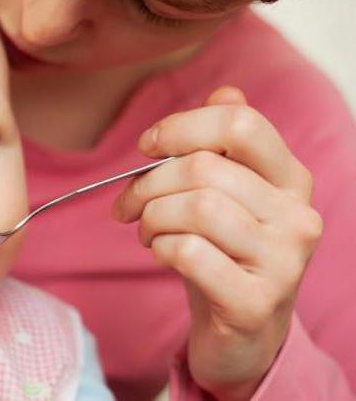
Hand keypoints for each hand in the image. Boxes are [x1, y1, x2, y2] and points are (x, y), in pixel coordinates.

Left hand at [111, 87, 322, 399]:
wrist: (242, 334)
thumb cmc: (225, 254)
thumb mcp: (227, 196)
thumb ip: (225, 146)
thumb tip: (222, 92)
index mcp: (290, 179)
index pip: (239, 124)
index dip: (180, 126)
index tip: (146, 146)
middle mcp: (297, 216)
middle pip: (202, 168)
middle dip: (147, 183)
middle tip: (128, 206)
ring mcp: (283, 262)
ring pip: (196, 209)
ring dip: (152, 218)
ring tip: (147, 232)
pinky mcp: (255, 302)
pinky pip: (190, 253)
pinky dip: (162, 248)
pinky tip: (162, 254)